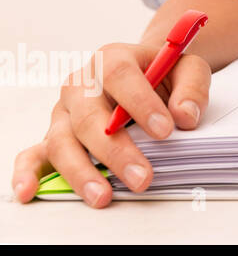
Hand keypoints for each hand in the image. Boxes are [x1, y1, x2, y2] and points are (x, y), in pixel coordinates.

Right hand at [10, 41, 209, 206]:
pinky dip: (27, 173)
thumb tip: (184, 116)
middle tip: (143, 177)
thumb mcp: (187, 68)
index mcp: (112, 59)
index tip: (165, 130)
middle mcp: (81, 84)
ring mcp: (63, 111)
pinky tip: (28, 192)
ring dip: (82, 171)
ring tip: (104, 196)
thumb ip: (192, 87)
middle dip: (116, 151)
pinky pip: (33, 154)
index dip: (141, 103)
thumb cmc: (164, 72)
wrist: (145, 72)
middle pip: (89, 117)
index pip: (121, 77)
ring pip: (61, 141)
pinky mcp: (53, 135)